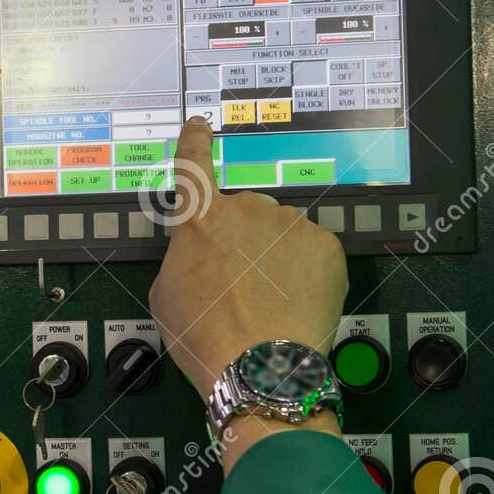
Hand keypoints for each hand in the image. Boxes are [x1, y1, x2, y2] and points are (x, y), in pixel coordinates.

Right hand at [149, 118, 348, 463]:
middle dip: (243, 241)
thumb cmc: (205, 339)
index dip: (195, 142)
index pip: (193, 165)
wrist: (259, 368)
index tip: (199, 125)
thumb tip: (199, 252)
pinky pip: (313, 250)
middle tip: (240, 287)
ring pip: (281, 233)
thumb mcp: (166, 295)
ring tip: (269, 302)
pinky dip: (307, 271)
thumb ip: (183, 257)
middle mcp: (246, 209)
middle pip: (245, 213)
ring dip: (276, 257)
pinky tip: (295, 302)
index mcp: (200, 220)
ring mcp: (290, 224)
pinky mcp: (326, 245)